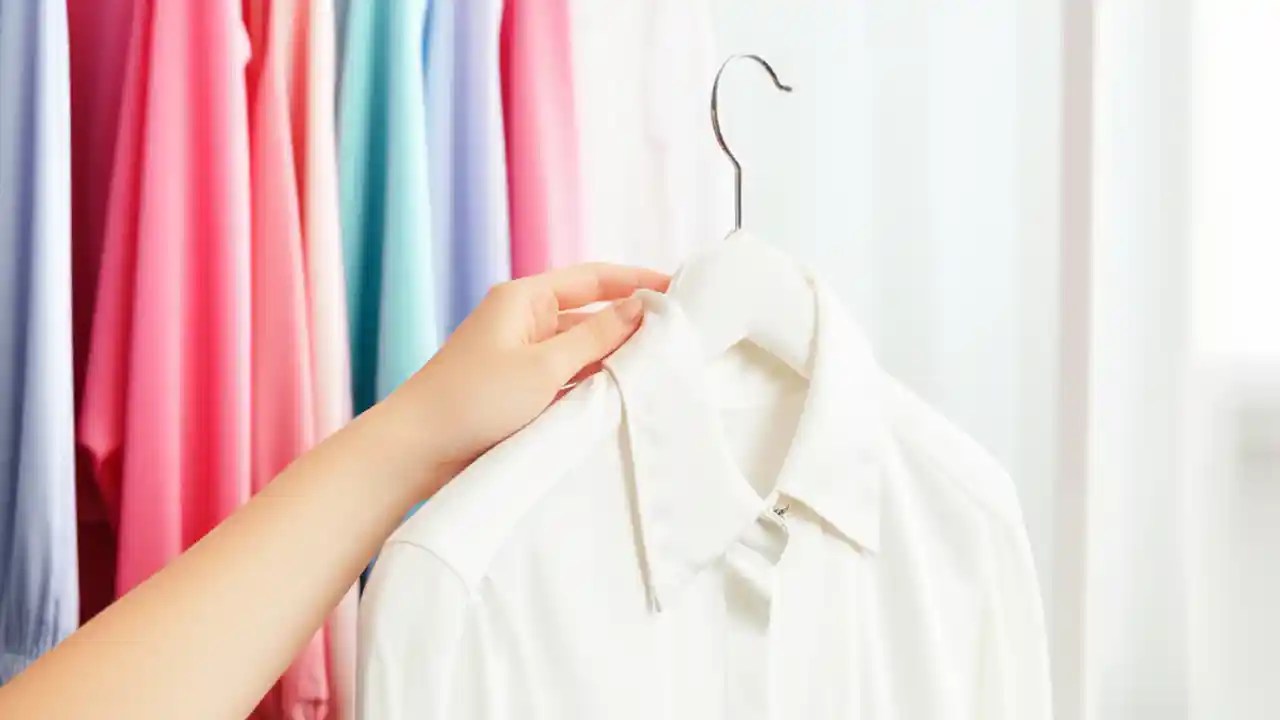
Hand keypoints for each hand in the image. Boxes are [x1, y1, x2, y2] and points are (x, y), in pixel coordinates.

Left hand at [392, 263, 667, 483]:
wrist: (416, 449)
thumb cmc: (472, 401)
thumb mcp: (545, 367)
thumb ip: (596, 337)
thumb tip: (639, 308)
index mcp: (525, 298)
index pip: (594, 279)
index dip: (637, 281)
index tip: (678, 288)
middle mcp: (524, 321)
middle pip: (591, 314)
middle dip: (631, 326)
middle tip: (678, 337)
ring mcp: (522, 356)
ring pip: (582, 350)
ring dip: (613, 359)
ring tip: (659, 369)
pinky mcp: (520, 388)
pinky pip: (568, 378)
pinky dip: (593, 384)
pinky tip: (621, 396)